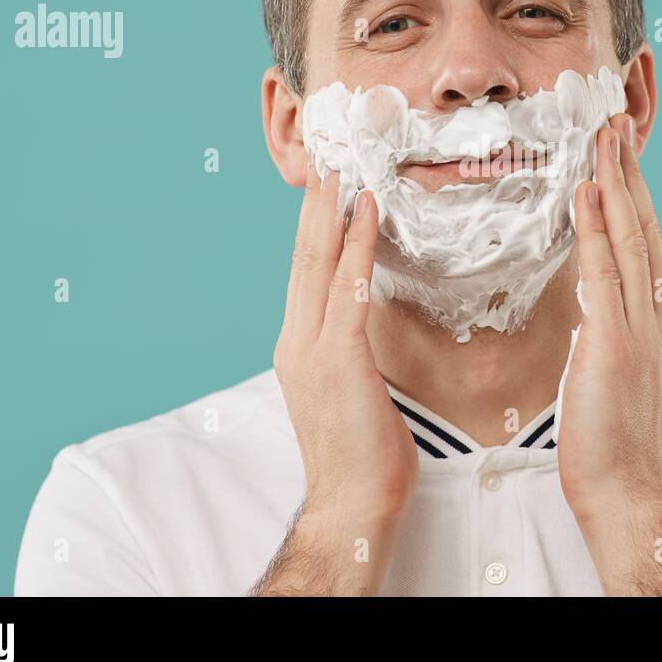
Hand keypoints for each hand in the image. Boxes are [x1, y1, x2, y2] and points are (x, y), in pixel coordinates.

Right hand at [255, 166, 416, 594]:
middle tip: (327, 158)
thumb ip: (349, 350)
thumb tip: (366, 322)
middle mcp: (295, 340)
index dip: (313, 228)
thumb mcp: (349, 389)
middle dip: (315, 206)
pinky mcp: (337, 357)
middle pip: (302, 258)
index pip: (304, 274)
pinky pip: (348, 288)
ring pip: (318, 263)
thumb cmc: (361, 453)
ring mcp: (310, 348)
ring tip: (343, 169)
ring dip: (331, 211)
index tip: (324, 190)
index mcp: (297, 347)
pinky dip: (356, 245)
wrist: (351, 503)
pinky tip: (367, 212)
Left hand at [557, 116, 661, 594]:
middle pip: (644, 229)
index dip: (633, 198)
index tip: (619, 157)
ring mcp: (638, 327)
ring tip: (607, 135)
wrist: (626, 492)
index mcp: (652, 323)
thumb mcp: (612, 375)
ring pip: (631, 239)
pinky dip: (600, 227)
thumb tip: (588, 309)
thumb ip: (605, 335)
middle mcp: (653, 316)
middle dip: (630, 173)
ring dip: (618, 182)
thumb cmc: (611, 443)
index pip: (645, 246)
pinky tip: (589, 191)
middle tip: (616, 123)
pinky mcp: (615, 343)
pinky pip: (605, 272)